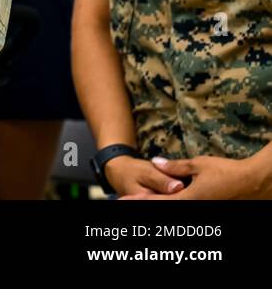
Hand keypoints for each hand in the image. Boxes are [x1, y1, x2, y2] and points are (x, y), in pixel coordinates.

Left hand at [120, 155, 271, 199]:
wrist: (251, 183)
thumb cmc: (226, 172)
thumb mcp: (199, 165)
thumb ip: (175, 166)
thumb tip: (156, 162)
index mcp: (188, 199)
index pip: (157, 202)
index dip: (138, 201)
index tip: (121, 200)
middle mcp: (192, 207)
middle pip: (162, 207)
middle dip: (142, 203)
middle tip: (122, 201)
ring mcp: (199, 208)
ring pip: (171, 208)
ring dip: (154, 203)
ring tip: (135, 199)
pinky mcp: (204, 206)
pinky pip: (182, 206)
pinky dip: (167, 202)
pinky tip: (159, 198)